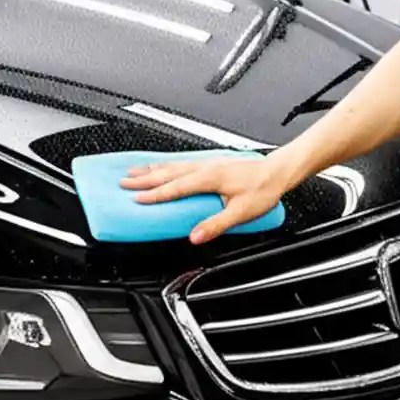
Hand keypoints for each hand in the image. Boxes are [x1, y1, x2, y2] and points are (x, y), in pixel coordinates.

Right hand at [120, 154, 301, 244]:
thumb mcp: (240, 212)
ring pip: (171, 165)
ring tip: (132, 172)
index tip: (136, 199)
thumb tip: (194, 236)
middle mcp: (204, 167)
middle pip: (167, 173)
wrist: (277, 171)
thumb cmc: (262, 188)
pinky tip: (159, 167)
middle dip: (143, 179)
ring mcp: (206, 163)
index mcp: (208, 178)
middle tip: (123, 182)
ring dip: (150, 169)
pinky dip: (164, 164)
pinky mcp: (210, 163)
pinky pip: (180, 162)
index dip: (154, 195)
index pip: (174, 188)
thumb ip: (215, 225)